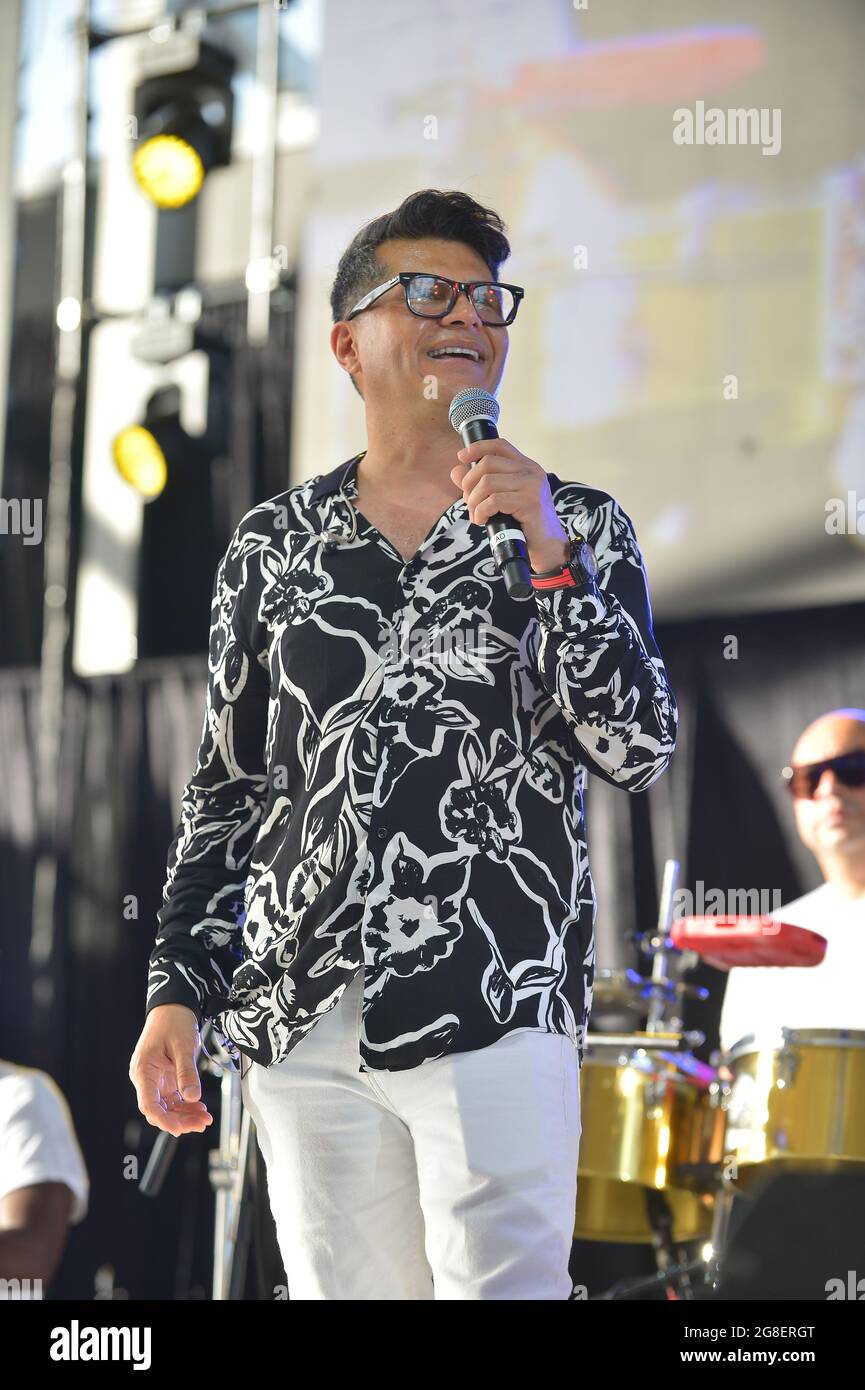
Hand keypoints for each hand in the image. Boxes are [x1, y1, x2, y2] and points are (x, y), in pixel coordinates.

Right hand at [129, 1005, 213, 1134]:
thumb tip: (192, 1097)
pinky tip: (200, 1107)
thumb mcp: (183, 1046)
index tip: (180, 1129)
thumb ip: (187, 1072)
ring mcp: (155, 1079)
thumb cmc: (174, 1021)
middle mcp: (146, 1078)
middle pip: (159, 1109)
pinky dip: (186, 1105)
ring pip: (167, 1107)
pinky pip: (174, 1098)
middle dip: (179, 1119)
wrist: (173, 1006)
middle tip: (202, 1123)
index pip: (148, 1104)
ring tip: (205, 1118)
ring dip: (185, 1114)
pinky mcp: (165, 1078)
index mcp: (143, 1070)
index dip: (163, 1120)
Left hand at [450, 438, 568, 573]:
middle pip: (488, 463)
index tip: (461, 457)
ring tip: (476, 514)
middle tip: (468, 501)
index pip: (500, 445)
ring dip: (473, 501)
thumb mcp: (501, 499)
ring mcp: (532, 486)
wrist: (547, 545)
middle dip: (469, 483)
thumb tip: (456, 471)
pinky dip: (481, 512)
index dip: (478, 448)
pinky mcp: (529, 502)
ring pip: (487, 482)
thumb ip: (479, 484)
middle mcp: (531, 472)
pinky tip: (482, 521)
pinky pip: (493, 501)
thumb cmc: (524, 523)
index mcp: (527, 467)